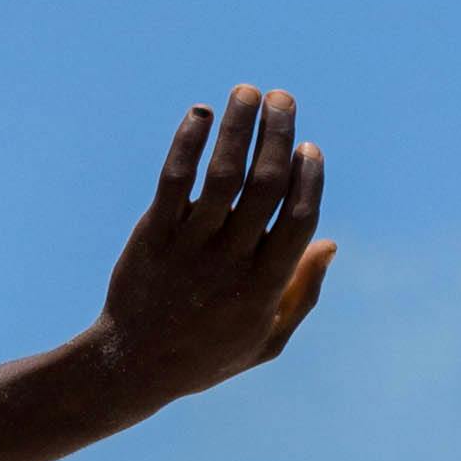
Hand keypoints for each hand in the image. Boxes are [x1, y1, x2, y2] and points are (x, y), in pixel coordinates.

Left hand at [89, 89, 331, 413]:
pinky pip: (173, 182)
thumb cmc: (205, 356)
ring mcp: (189, 248)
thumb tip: (329, 243)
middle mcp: (230, 262)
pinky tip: (199, 115)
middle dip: (278, 135)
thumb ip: (301, 294)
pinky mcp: (153, 237)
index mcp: (265, 285)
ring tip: (246, 92)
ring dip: (238, 127)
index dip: (309, 179)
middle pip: (264, 187)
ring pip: (221, 176)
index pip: (298, 220)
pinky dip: (187, 144)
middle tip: (283, 98)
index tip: (310, 146)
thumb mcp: (265, 340)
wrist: (131, 368)